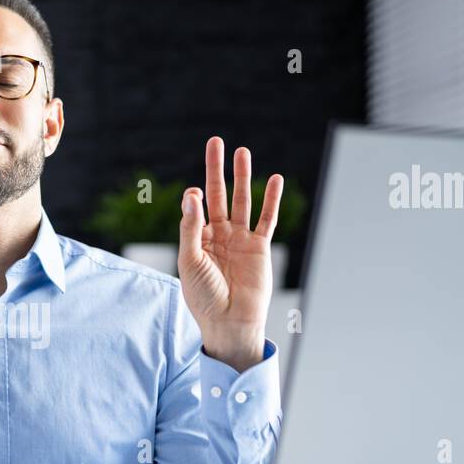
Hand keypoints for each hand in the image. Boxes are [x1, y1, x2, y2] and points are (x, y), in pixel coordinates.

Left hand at [177, 136, 282, 371]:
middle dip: (217, 168)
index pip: (195, 207)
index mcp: (197, 239)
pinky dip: (271, 199)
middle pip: (218, 194)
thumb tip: (192, 194)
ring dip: (242, 177)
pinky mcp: (260, 247)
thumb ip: (191, 227)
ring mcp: (240, 240)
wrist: (230, 322)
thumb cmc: (204, 296)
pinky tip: (274, 179)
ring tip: (242, 152)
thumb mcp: (190, 261)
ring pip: (242, 201)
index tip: (195, 193)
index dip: (195, 197)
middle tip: (216, 142)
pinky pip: (267, 218)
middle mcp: (218, 236)